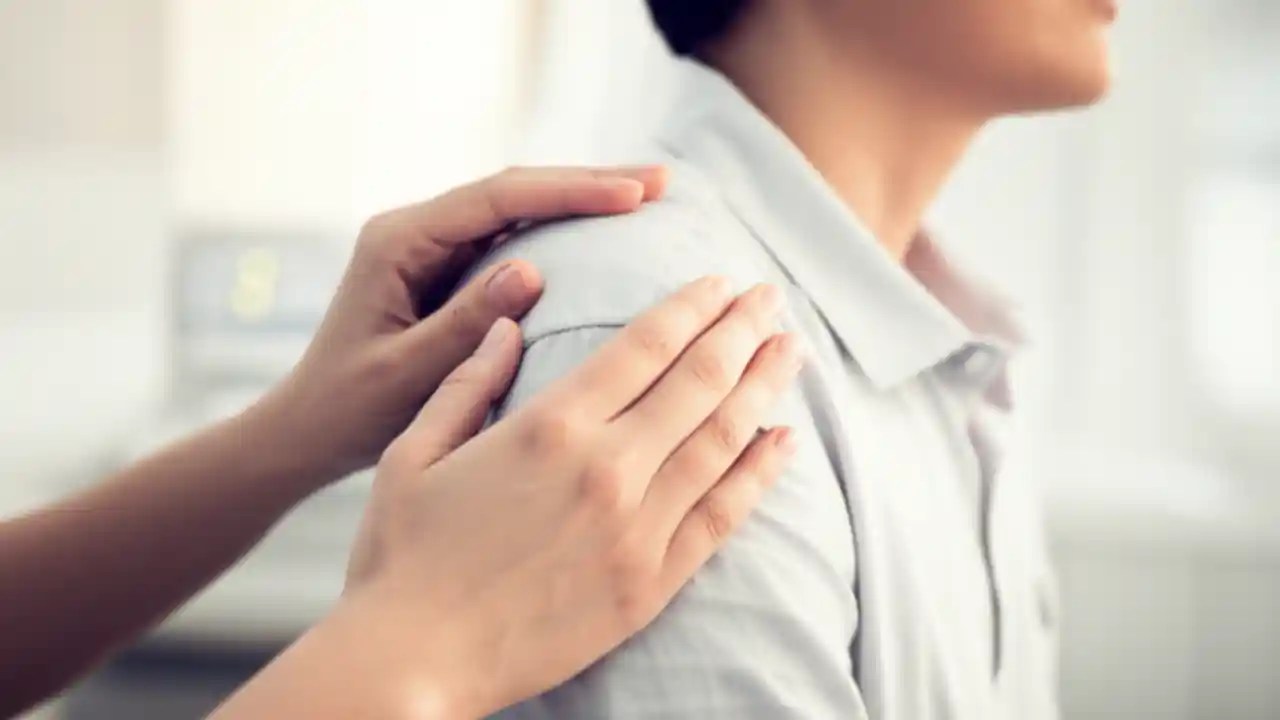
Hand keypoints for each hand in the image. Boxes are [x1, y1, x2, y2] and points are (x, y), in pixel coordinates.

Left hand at [257, 166, 666, 483]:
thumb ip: (463, 324)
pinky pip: (513, 240)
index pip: (498, 199)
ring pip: (519, 210)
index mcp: (399, 242)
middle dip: (588, 183)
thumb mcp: (404, 374)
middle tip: (662, 183)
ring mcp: (434, 250)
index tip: (633, 195)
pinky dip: (563, 234)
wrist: (307, 430)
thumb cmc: (347, 410)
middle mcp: (417, 232)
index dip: (570, 192)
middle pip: (514, 191)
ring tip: (649, 198)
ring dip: (581, 201)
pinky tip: (607, 238)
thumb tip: (533, 269)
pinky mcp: (449, 272)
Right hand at [342, 277, 801, 717]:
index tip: (721, 283)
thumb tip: (508, 322)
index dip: (691, 307)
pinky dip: (760, 473)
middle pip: (697, 380)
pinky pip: (722, 516)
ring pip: (721, 439)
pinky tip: (784, 439)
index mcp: (549, 427)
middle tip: (771, 298)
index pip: (644, 345)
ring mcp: (637, 529)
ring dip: (762, 386)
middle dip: (741, 330)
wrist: (413, 663)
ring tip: (790, 349)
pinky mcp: (651, 584)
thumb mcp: (412, 454)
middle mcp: (606, 468)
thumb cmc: (400, 558)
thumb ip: (467, 381)